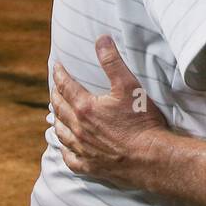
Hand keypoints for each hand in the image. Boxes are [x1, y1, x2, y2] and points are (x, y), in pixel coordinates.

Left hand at [51, 35, 170, 185]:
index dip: (59, 74)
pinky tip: (65, 146)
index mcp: (85, 108)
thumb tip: (100, 40)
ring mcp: (82, 149)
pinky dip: (64, 149)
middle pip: (59, 109)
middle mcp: (78, 129)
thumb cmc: (142, 121)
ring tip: (56, 114)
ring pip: (61, 133)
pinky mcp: (89, 166)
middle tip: (54, 87)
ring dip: (57, 120)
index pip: (66, 86)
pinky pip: (69, 157)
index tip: (56, 66)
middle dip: (55, 95)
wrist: (150, 157)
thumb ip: (112, 62)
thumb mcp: (129, 86)